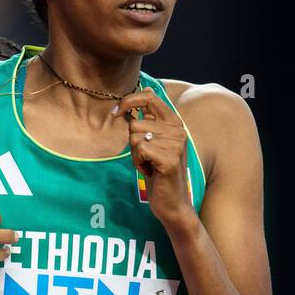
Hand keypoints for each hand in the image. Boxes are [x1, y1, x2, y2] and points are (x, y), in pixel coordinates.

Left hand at [115, 88, 195, 231]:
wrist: (172, 202)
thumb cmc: (158, 172)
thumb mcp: (154, 142)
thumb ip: (150, 120)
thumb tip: (145, 92)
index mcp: (175, 122)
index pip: (149, 97)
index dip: (129, 101)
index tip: (116, 112)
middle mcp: (178, 130)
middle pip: (136, 124)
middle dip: (133, 143)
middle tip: (145, 158)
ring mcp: (175, 144)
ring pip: (136, 138)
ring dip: (136, 155)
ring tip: (148, 165)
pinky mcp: (169, 159)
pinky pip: (140, 150)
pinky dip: (138, 163)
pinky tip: (149, 171)